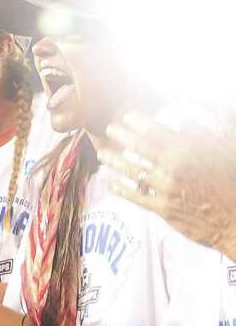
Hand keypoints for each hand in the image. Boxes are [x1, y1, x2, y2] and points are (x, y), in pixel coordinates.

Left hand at [99, 112, 235, 259]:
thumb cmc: (232, 181)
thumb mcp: (224, 150)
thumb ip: (202, 132)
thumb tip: (183, 117)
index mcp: (188, 151)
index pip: (157, 131)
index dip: (139, 122)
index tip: (127, 116)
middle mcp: (173, 168)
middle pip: (140, 148)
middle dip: (122, 136)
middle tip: (110, 129)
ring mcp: (165, 189)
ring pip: (132, 171)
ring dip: (114, 160)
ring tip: (103, 153)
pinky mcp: (162, 209)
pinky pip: (135, 196)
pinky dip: (119, 188)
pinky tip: (109, 182)